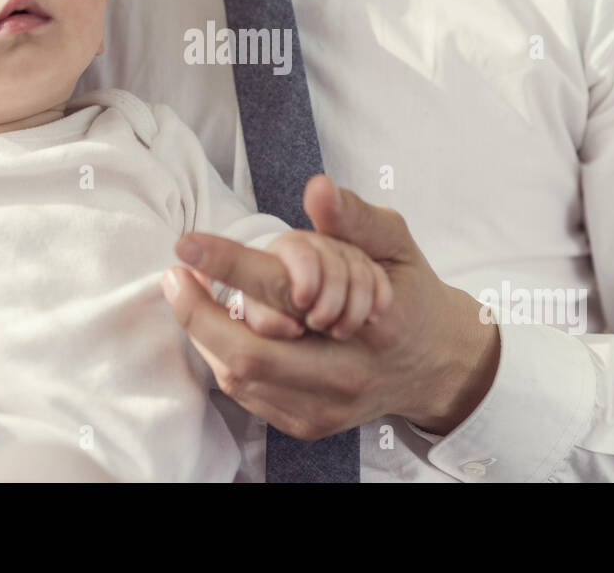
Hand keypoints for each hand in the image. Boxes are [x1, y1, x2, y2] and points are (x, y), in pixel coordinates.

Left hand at [164, 174, 499, 440]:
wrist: (436, 366)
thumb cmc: (411, 295)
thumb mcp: (396, 244)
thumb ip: (355, 218)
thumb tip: (317, 188)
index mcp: (370, 326)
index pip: (285, 294)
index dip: (229, 267)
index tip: (187, 246)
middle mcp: (346, 377)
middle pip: (247, 355)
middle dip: (199, 314)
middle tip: (177, 274)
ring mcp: (324, 409)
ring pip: (239, 378)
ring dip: (208, 334)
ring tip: (195, 294)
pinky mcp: (307, 425)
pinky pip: (246, 393)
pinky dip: (225, 355)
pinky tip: (224, 325)